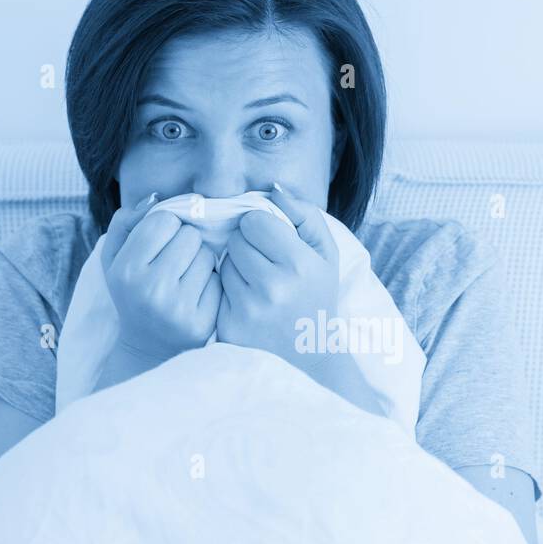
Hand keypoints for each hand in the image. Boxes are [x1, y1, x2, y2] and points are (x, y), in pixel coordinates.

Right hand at [101, 192, 222, 360]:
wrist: (146, 347)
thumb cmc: (132, 292)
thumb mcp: (115, 258)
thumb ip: (127, 222)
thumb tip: (156, 197)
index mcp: (126, 269)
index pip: (164, 219)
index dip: (166, 227)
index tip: (161, 243)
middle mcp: (151, 289)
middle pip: (190, 235)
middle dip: (186, 244)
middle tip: (174, 264)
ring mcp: (178, 308)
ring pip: (208, 256)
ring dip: (201, 262)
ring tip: (184, 279)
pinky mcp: (201, 322)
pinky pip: (219, 281)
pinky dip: (211, 283)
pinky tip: (196, 295)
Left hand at [215, 184, 338, 372]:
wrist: (311, 355)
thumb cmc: (317, 297)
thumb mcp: (326, 254)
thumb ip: (304, 214)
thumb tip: (272, 188)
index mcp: (299, 264)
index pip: (254, 221)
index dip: (262, 228)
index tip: (273, 244)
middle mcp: (273, 287)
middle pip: (236, 240)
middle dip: (247, 247)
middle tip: (264, 265)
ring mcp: (249, 309)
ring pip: (223, 263)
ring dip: (235, 268)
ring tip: (257, 285)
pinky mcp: (230, 326)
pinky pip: (216, 289)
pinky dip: (227, 292)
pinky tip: (247, 302)